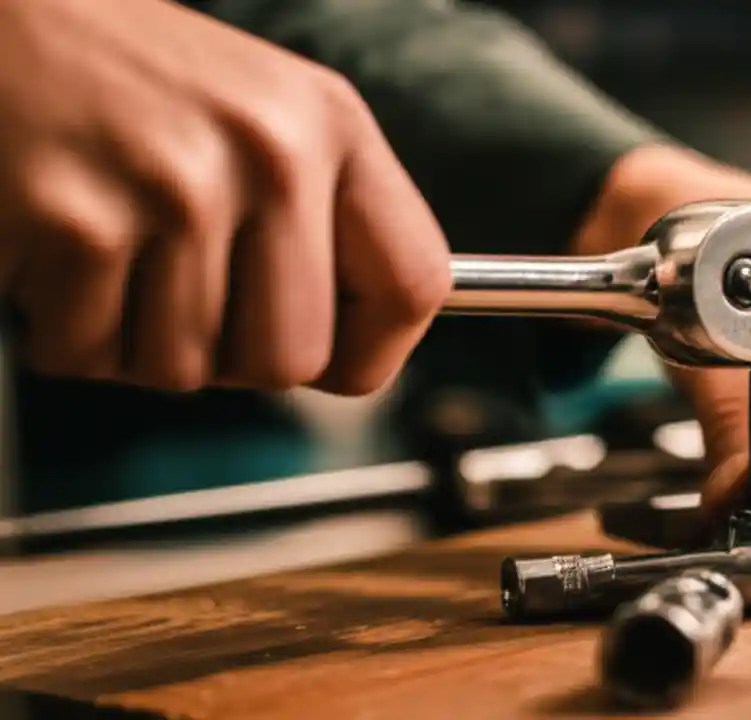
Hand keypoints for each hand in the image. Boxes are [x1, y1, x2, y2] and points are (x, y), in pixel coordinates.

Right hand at [0, 0, 449, 394]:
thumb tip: (356, 346)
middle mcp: (270, 152)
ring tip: (109, 253)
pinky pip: (89, 354)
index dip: (373, 349)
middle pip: (291, 360)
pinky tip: (54, 253)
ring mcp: (176, 187)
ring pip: (185, 370)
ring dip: (132, 339)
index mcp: (332, 125)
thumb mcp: (263, 117)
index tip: (333, 353)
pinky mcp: (80, 222)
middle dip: (227, 354)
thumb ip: (321, 220)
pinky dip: (60, 330)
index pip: (415, 284)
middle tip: (177, 291)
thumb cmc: (126, 79)